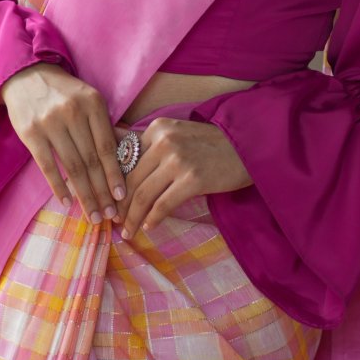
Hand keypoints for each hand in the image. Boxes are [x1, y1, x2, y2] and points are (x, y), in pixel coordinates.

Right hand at [0, 63, 126, 223]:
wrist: (27, 75)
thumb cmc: (64, 93)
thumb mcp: (88, 100)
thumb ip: (102, 127)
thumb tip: (122, 164)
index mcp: (93, 104)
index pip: (107, 147)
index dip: (115, 175)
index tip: (122, 197)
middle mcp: (73, 113)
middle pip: (91, 161)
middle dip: (102, 192)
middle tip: (110, 215)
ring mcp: (50, 123)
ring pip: (72, 167)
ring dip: (84, 195)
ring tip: (92, 214)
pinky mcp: (31, 132)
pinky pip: (47, 165)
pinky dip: (58, 186)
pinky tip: (67, 202)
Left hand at [116, 117, 251, 240]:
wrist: (247, 148)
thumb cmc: (211, 145)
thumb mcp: (177, 134)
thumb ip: (149, 144)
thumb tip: (115, 156)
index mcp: (157, 128)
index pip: (126, 160)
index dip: (115, 184)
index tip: (111, 201)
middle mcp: (164, 141)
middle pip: (131, 179)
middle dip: (119, 205)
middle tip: (114, 221)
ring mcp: (178, 160)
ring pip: (143, 194)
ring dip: (132, 217)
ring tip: (127, 231)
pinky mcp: (192, 179)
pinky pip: (163, 205)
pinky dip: (152, 219)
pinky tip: (148, 227)